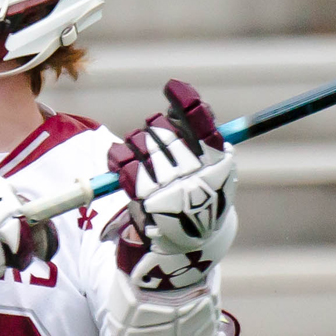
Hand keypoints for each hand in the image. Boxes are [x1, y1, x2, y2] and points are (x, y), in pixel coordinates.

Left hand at [108, 81, 235, 252]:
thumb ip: (202, 136)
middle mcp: (194, 170)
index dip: (184, 99)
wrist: (187, 247)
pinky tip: (122, 165)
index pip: (200, 120)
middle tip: (153, 139)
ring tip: (140, 157)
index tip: (171, 88)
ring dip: (136, 145)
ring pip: (139, 141)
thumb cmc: (200, 200)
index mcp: (216, 160)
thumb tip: (185, 99)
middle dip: (154, 129)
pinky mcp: (144, 196)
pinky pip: (123, 162)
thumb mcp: (212, 170)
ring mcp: (168, 184)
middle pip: (161, 128)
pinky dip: (119, 159)